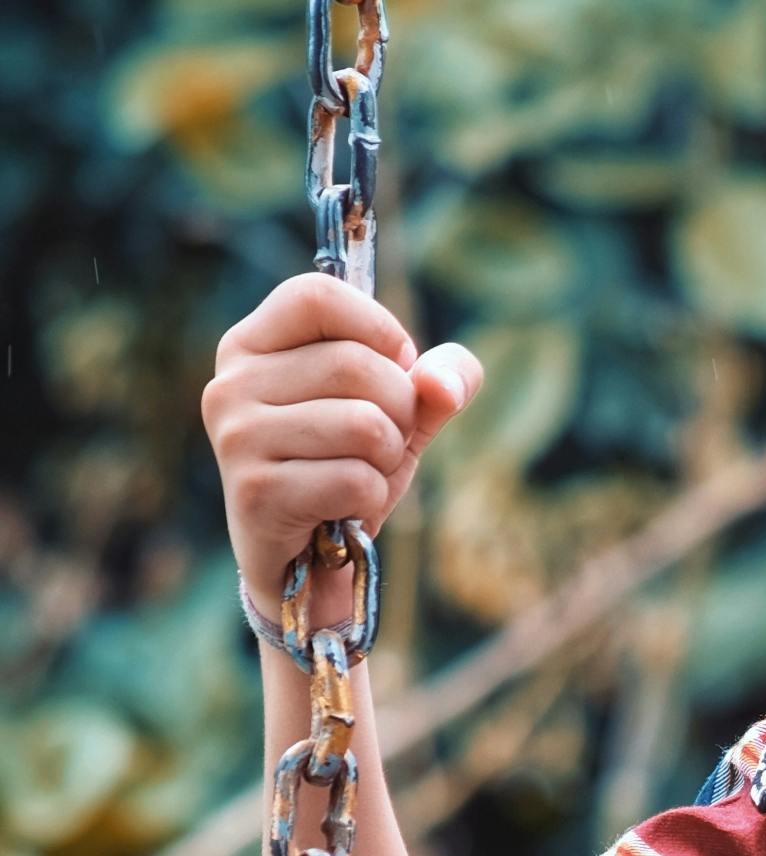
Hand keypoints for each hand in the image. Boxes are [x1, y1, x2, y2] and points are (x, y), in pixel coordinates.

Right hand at [203, 274, 481, 614]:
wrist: (305, 562)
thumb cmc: (344, 468)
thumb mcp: (398, 412)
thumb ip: (438, 380)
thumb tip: (444, 383)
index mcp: (251, 345)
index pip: (316, 293)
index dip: (378, 327)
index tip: (395, 366)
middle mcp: (230, 383)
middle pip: (354, 363)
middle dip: (400, 407)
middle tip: (384, 440)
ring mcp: (236, 438)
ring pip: (364, 424)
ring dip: (388, 457)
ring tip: (360, 473)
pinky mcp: (254, 492)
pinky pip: (355, 479)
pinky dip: (372, 497)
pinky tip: (344, 508)